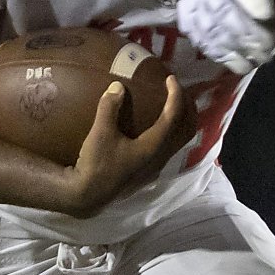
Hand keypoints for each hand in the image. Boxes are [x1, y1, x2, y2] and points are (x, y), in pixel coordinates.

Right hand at [61, 78, 191, 216]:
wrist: (87, 196)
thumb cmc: (96, 164)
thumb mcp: (100, 132)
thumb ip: (109, 107)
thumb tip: (117, 86)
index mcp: (154, 146)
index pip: (174, 116)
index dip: (175, 95)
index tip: (171, 79)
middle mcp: (160, 158)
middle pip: (186, 131)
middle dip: (187, 110)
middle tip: (179, 93)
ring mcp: (154, 169)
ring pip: (177, 143)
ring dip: (178, 123)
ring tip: (169, 108)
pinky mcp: (146, 174)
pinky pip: (166, 150)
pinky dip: (167, 134)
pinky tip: (152, 129)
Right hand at [175, 0, 274, 75]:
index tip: (268, 13)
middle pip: (222, 9)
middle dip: (246, 30)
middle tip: (269, 45)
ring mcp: (191, 5)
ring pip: (212, 30)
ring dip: (237, 47)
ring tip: (261, 58)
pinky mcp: (188, 25)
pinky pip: (204, 43)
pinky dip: (225, 57)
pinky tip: (243, 64)